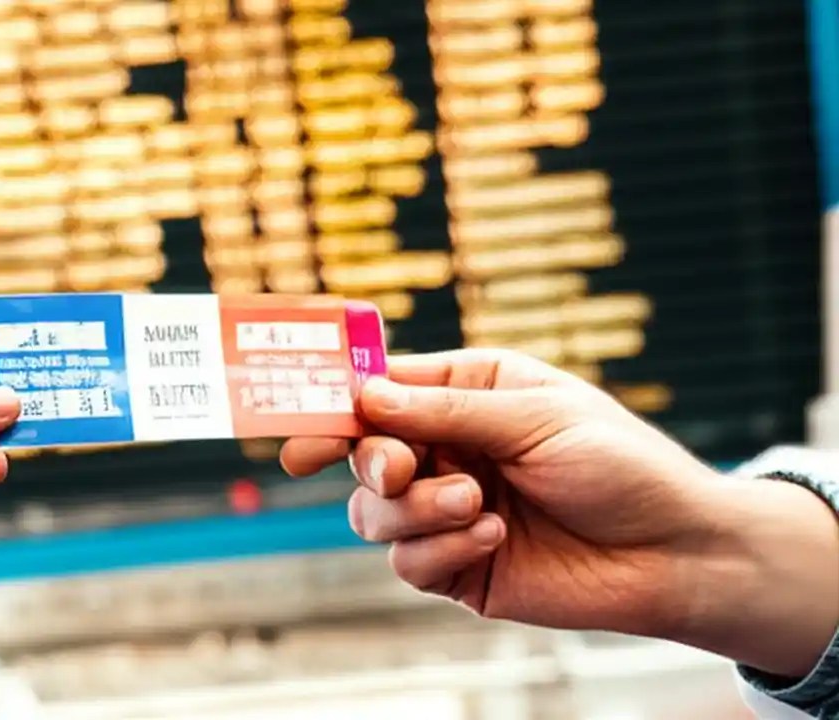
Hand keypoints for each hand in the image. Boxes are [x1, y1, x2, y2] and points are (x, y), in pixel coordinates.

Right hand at [282, 349, 838, 676]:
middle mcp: (448, 451)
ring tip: (476, 506)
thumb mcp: (536, 418)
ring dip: (415, 510)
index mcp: (466, 397)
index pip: (382, 390)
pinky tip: (492, 538)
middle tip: (398, 470)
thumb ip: (446, 414)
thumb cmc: (620, 465)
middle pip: (363, 453)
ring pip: (373, 513)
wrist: (675, 553)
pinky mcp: (457, 567)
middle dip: (373, 461)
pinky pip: (407, 562)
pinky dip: (440, 550)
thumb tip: (365, 396)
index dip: (335, 402)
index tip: (299, 417)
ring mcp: (447, 511)